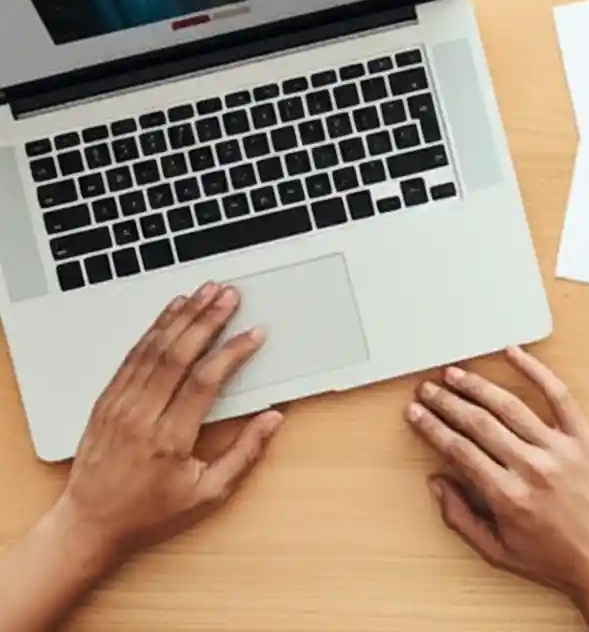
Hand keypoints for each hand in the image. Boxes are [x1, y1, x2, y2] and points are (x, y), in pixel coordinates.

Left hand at [52, 282, 283, 564]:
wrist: (89, 524)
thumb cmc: (149, 512)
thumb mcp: (207, 493)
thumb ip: (245, 454)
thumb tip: (272, 419)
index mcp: (168, 438)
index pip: (204, 381)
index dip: (232, 352)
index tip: (253, 334)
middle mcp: (140, 415)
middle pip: (177, 354)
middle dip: (207, 319)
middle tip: (229, 295)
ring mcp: (118, 405)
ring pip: (152, 348)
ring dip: (181, 316)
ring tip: (204, 293)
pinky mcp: (105, 401)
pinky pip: (130, 356)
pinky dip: (152, 330)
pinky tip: (169, 314)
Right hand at [405, 347, 588, 631]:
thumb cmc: (556, 561)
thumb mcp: (498, 552)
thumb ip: (461, 518)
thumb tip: (437, 482)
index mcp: (507, 496)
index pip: (458, 449)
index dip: (431, 427)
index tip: (416, 414)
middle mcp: (531, 468)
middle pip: (477, 422)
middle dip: (446, 402)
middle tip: (428, 389)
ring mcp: (560, 450)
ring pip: (509, 406)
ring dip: (477, 386)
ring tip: (456, 374)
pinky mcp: (586, 439)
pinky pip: (560, 396)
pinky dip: (536, 371)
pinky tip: (514, 355)